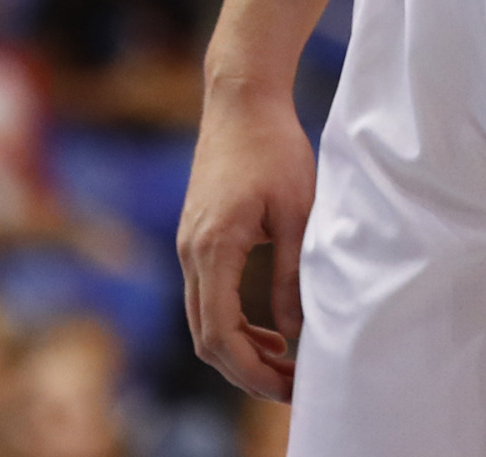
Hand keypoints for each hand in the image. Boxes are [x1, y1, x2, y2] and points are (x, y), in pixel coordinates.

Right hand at [178, 87, 318, 401]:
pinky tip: (270, 330)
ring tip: (286, 364)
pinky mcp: (197, 238)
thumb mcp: (297, 211)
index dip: (252, 371)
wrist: (241, 99)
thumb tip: (295, 330)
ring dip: (240, 350)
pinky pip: (208, 297)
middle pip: (206, 339)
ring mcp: (189, 246)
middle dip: (246, 372)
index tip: (288, 386)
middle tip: (292, 387)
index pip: (220, 334)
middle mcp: (191, 253)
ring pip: (203, 321)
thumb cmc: (274, 147)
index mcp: (213, 248)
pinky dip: (234, 323)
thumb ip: (291, 273)